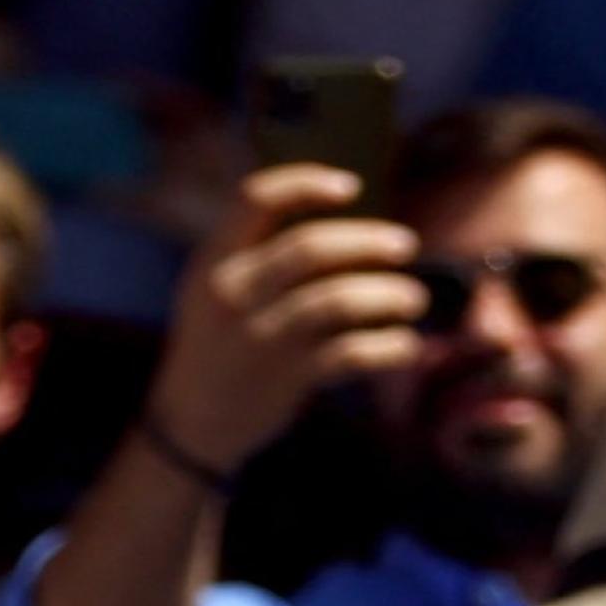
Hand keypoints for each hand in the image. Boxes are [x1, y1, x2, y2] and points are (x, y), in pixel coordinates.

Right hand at [149, 163, 425, 474]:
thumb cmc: (217, 344)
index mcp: (216, 261)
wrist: (191, 422)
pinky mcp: (285, 379)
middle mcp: (235, 295)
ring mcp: (260, 338)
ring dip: (388, 295)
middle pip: (311, 248)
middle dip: (368, 241)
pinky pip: (349, 354)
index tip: (350, 188)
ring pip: (338, 301)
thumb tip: (338, 224)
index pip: (256, 199)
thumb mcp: (214, 288)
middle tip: (405, 246)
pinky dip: (387, 348)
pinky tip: (407, 346)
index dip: (306, 183)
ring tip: (415, 299)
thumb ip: (257, 252)